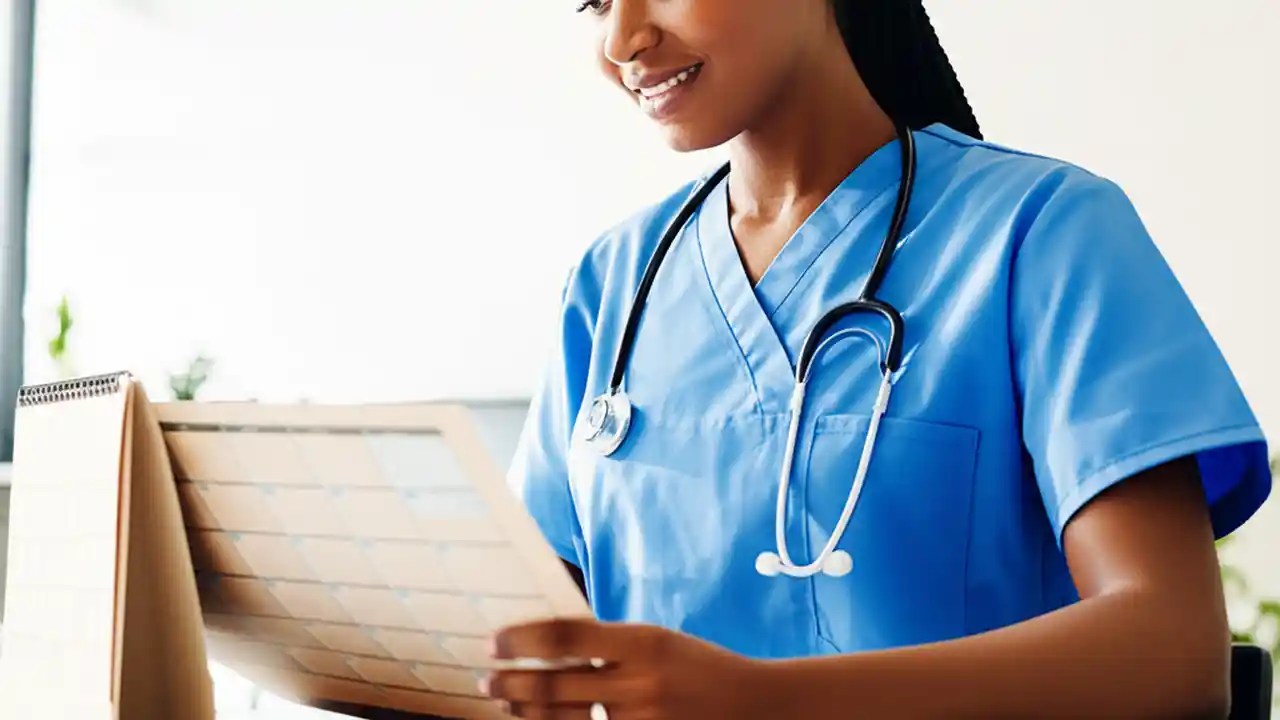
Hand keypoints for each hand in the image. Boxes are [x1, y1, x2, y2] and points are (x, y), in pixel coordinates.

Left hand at [483, 618, 765, 718]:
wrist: (755, 705)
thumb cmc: (698, 668)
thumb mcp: (658, 641)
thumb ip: (610, 644)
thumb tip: (548, 644)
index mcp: (643, 642)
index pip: (566, 637)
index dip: (522, 640)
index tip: (493, 642)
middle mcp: (640, 682)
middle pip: (556, 685)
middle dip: (512, 684)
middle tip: (487, 680)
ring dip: (527, 712)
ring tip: (507, 705)